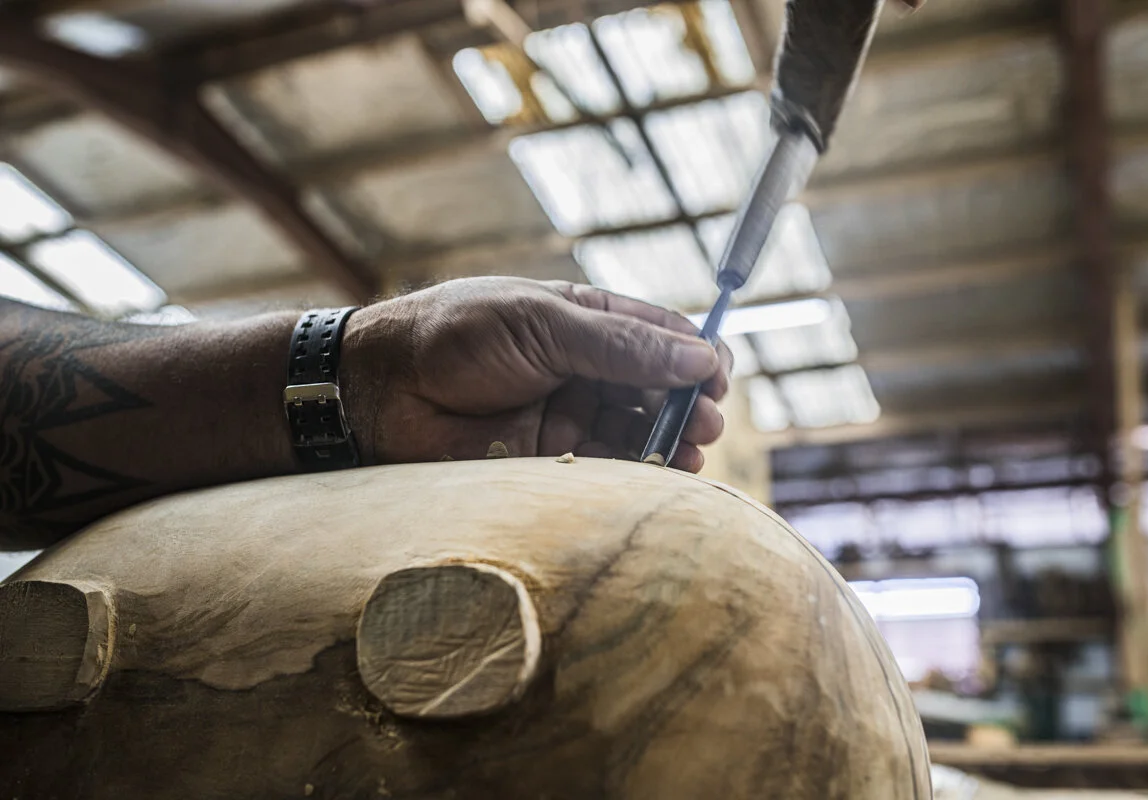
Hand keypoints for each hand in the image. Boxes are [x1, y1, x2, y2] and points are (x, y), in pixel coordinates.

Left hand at [340, 277, 732, 472]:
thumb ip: (620, 345)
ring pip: (637, 430)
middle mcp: (583, 368)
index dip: (695, 355)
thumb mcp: (544, 324)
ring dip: (670, 441)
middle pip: (657, 387)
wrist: (382, 390)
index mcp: (584, 320)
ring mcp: (568, 414)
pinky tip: (657, 473)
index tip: (718, 376)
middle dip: (687, 403)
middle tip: (706, 422)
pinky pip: (606, 466)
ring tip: (690, 450)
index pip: (659, 335)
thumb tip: (700, 355)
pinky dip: (636, 470)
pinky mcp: (548, 460)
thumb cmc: (456, 335)